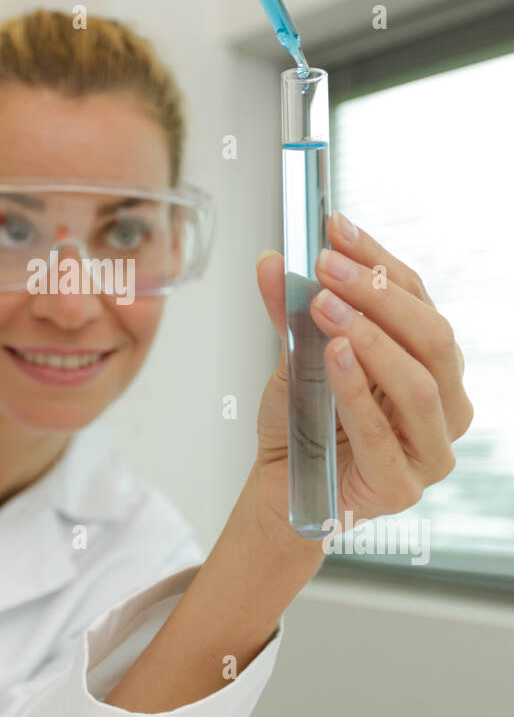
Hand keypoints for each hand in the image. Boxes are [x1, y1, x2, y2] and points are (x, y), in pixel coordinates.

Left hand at [252, 211, 473, 540]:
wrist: (280, 489)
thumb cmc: (303, 423)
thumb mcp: (296, 355)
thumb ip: (290, 312)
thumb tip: (272, 259)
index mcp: (431, 363)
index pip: (417, 299)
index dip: (378, 260)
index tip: (335, 227)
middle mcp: (445, 404)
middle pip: (431, 337)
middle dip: (378, 294)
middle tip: (326, 266)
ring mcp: (431, 450)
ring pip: (418, 384)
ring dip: (371, 338)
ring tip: (327, 307)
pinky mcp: (402, 488)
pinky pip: (383, 435)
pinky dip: (357, 392)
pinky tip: (335, 358)